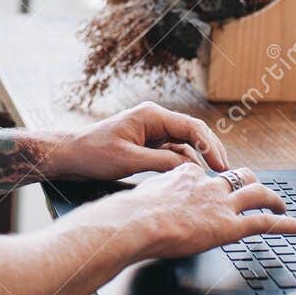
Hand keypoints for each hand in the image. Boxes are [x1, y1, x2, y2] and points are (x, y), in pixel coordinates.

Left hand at [45, 100, 230, 182]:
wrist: (70, 155)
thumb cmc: (93, 153)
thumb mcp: (128, 160)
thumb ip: (161, 162)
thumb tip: (189, 168)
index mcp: (152, 116)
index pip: (191, 127)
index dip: (210, 146)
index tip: (222, 165)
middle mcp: (155, 120)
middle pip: (193, 133)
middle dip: (210, 151)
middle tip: (225, 173)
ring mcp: (153, 132)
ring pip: (185, 144)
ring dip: (199, 159)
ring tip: (213, 178)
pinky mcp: (148, 144)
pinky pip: (174, 152)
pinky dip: (184, 163)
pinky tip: (192, 178)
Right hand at [103, 163, 295, 259]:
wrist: (136, 222)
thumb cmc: (131, 215)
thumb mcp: (142, 194)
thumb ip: (153, 196)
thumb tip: (144, 206)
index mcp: (187, 175)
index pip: (206, 176)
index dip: (213, 185)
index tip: (212, 193)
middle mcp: (208, 185)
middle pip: (239, 176)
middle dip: (251, 182)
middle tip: (258, 191)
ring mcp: (221, 204)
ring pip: (257, 194)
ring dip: (273, 199)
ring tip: (282, 205)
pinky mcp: (230, 226)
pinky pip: (264, 222)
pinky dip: (286, 223)